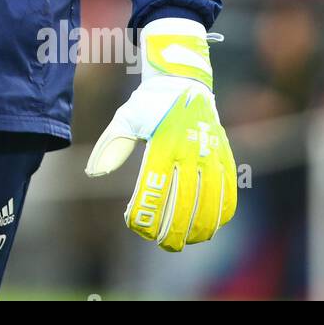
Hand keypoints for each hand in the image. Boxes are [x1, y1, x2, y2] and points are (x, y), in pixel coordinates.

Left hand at [85, 17, 236, 251]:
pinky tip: (213, 225)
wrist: (183, 80)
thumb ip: (111, 145)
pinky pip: (230, 189)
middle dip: (174, 229)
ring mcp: (212, 154)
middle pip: (186, 201)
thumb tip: (93, 173)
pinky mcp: (225, 155)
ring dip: (201, 226)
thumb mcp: (126, 118)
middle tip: (163, 243)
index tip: (135, 225)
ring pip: (212, 201)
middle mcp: (190, 150)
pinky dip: (223, 211)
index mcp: (164, 143)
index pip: (155, 187)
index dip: (147, 212)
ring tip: (188, 241)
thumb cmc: (149, 103)